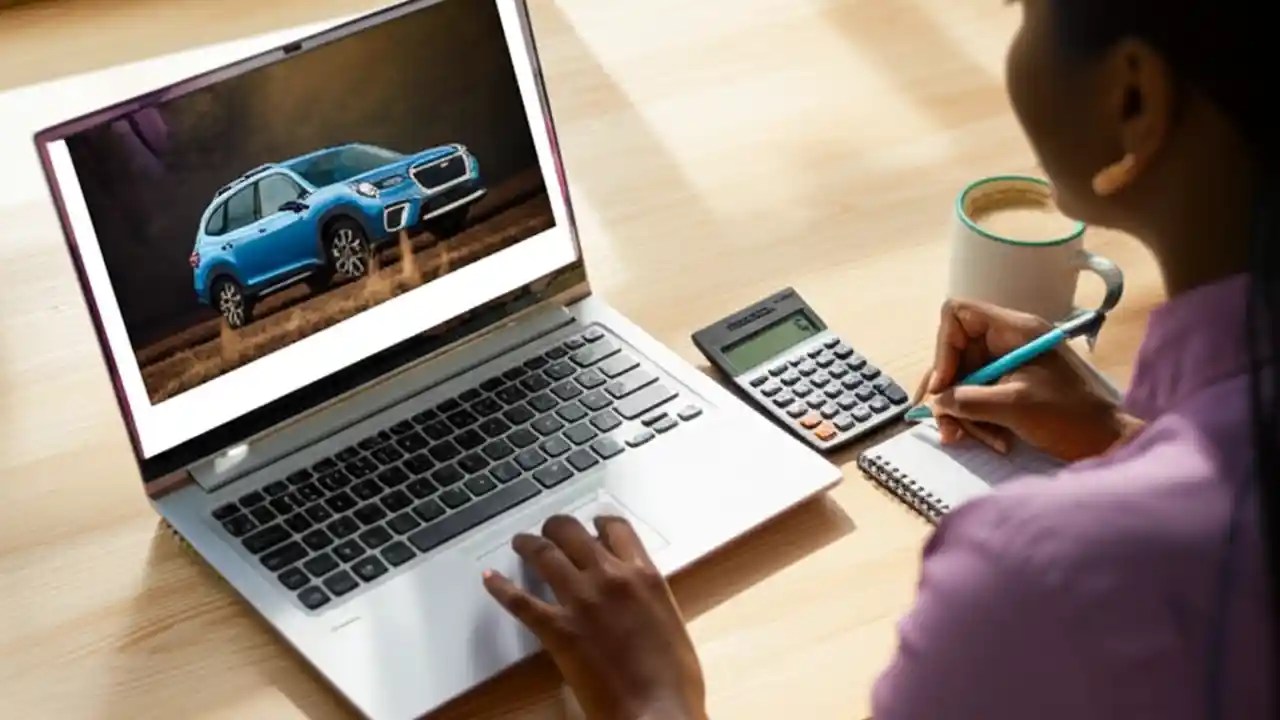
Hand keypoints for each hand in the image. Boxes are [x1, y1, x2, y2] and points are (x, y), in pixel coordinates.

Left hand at [483, 515, 706, 719]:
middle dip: (557, 528)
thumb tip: (630, 590)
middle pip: (573, 532)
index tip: (590, 526)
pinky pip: (520, 601)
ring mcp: (581, 600)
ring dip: (528, 544)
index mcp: (644, 574)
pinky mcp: (557, 629)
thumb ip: (647, 596)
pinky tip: (490, 579)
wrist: (658, 710)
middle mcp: (610, 577)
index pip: (615, 529)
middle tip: (549, 532)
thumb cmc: (675, 677)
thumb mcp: (668, 620)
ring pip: (545, 554)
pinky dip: (501, 588)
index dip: (598, 524)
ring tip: (520, 542)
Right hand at [914, 299, 1143, 461]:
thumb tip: (937, 401)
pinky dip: (978, 419)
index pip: (958, 315)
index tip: (944, 385)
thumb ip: (968, 400)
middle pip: (956, 354)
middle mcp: (1009, 341)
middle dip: (948, 391)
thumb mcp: (1014, 406)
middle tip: (945, 425)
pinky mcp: (1014, 387)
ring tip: (964, 439)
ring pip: (964, 380)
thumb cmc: (1068, 417)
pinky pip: (980, 396)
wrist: (1109, 442)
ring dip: (962, 412)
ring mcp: (1011, 364)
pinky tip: (994, 440)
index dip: (944, 348)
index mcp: (1014, 331)